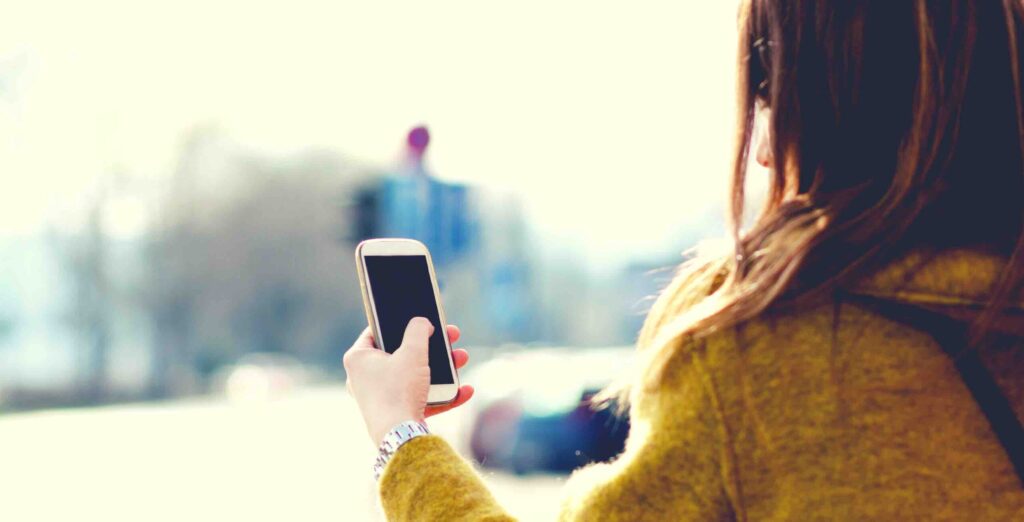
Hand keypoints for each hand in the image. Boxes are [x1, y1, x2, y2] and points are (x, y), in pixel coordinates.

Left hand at [343, 317, 474, 445]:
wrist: (400, 436)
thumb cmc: (398, 391)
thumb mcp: (413, 352)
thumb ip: (419, 330)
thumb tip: (422, 322)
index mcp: (358, 358)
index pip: (376, 331)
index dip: (398, 323)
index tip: (418, 319)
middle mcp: (364, 378)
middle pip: (401, 354)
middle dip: (431, 347)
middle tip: (448, 338)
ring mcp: (379, 398)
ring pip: (413, 377)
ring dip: (441, 369)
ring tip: (461, 359)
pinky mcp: (395, 414)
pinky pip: (418, 399)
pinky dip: (440, 394)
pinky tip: (463, 390)